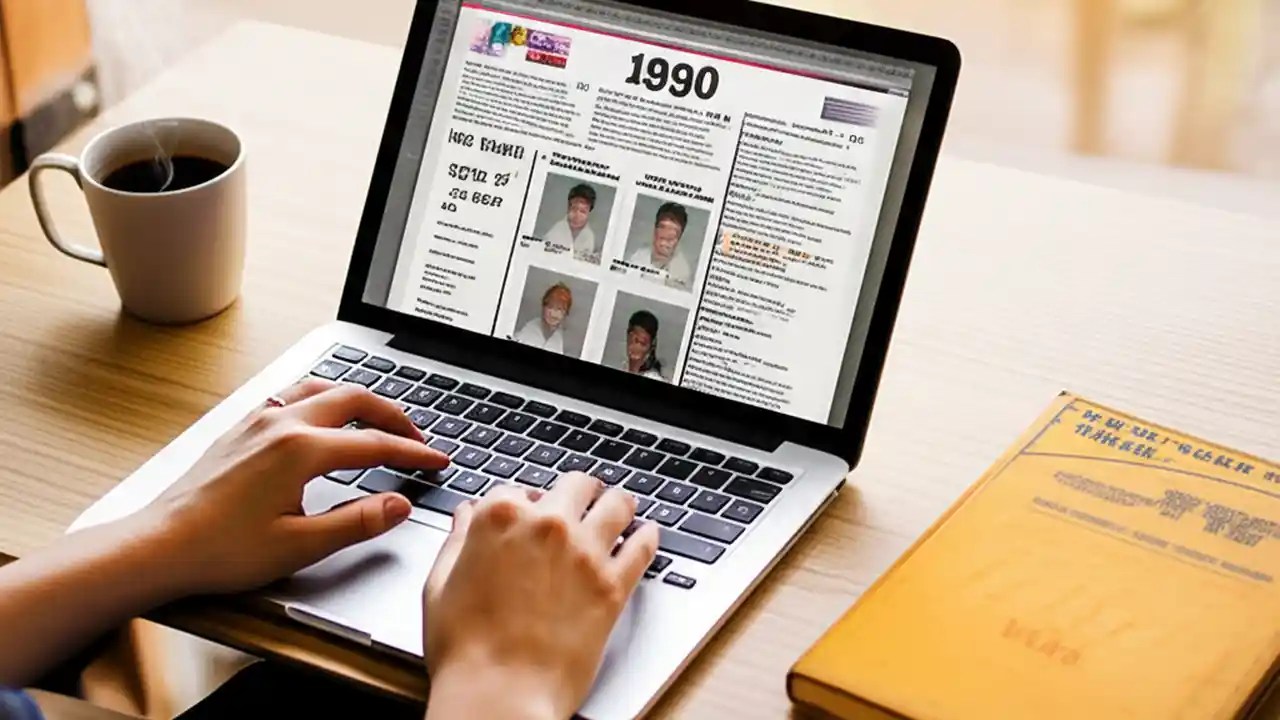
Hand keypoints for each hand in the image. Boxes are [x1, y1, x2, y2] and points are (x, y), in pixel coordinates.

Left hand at [141, 378, 447, 595]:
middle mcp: (281, 425)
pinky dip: (323, 397)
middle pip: (354, 400)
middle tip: (417, 438)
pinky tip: (323, 413)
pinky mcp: (241, 428)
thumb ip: (356, 522)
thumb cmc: (220, 550)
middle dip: (394, 416)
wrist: (159, 546)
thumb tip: (398, 505)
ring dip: (359, 399)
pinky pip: (293, 395)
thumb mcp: (299, 546)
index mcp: (301, 451)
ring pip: (322, 388)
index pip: (374, 445)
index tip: (437, 461)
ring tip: (379, 418)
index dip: (413, 454)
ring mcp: (258, 422)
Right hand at [423, 473, 658, 719]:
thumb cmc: (464, 649)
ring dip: (617, 503)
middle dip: (578, 491)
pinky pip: (644, 547)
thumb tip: (466, 517)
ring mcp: (584, 552)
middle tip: (582, 498)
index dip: (523, 500)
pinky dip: (647, 537)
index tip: (529, 509)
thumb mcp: (439, 586)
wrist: (500, 693)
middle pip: (575, 484)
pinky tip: (646, 534)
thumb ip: (457, 542)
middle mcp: (546, 525)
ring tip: (619, 507)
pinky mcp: (613, 584)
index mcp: (498, 518)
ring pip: (617, 503)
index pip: (516, 488)